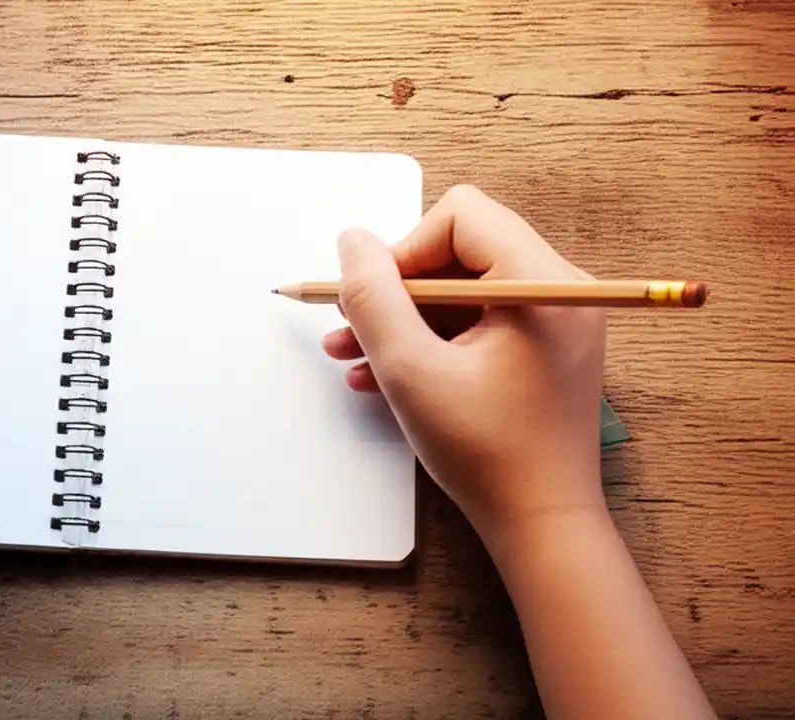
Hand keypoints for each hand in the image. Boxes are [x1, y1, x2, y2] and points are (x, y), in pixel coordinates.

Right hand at [324, 185, 606, 540]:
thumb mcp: (410, 370)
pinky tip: (381, 375)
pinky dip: (428, 340)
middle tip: (348, 326)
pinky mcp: (540, 350)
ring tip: (349, 354)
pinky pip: (475, 322)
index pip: (461, 217)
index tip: (372, 300)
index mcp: (541, 284)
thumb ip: (373, 298)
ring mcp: (552, 322)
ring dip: (402, 318)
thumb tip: (354, 242)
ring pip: (460, 290)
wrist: (541, 524)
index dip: (404, 250)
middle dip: (396, 288)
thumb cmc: (487, 454)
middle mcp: (558, 291)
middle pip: (458, 250)